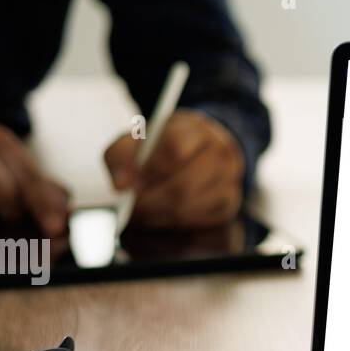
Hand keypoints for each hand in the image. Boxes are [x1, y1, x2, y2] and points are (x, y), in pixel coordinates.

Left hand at [103, 109, 244, 228]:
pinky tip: (161, 215)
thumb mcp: (137, 140)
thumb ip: (121, 157)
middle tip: (132, 209)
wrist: (200, 149)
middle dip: (152, 201)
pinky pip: (199, 220)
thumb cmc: (163, 146)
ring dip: (161, 214)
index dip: (149, 170)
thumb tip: (120, 186)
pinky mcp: (229, 202)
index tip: (129, 186)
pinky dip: (175, 222)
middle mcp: (220, 151)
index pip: (175, 148)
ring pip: (191, 205)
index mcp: (196, 128)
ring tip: (142, 213)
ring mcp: (229, 178)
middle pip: (185, 183)